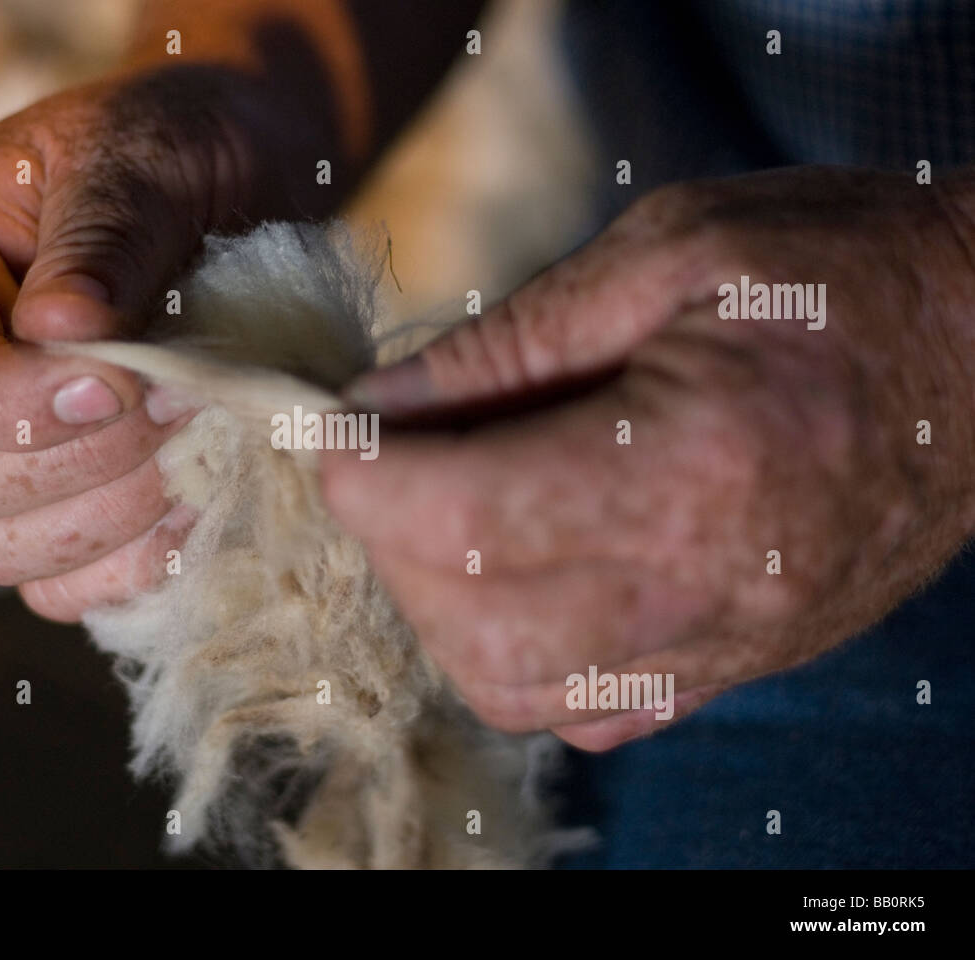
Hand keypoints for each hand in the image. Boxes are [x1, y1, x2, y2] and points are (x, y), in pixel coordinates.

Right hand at [0, 71, 269, 620]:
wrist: (241, 176)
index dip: (13, 405)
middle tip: (188, 405)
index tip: (124, 384)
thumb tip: (58, 333)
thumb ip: (101, 238)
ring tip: (200, 452)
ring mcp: (7, 445)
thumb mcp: (139, 157)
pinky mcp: (74, 497)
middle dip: (88, 461)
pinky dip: (129, 567)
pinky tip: (198, 511)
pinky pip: (65, 583)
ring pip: (4, 547)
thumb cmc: (176, 147)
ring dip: (114, 520)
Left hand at [322, 166, 974, 749]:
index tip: (333, 434)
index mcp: (693, 463)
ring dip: (442, 606)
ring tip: (448, 510)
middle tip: (389, 461)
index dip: (366, 482)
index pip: (469, 519)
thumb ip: (509, 341)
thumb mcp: (672, 252)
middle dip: (392, 543)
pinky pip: (586, 712)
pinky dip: (515, 656)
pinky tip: (521, 573)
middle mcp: (708, 583)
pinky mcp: (735, 665)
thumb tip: (381, 403)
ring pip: (516, 687)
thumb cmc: (842, 276)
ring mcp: (727, 643)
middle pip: (476, 622)